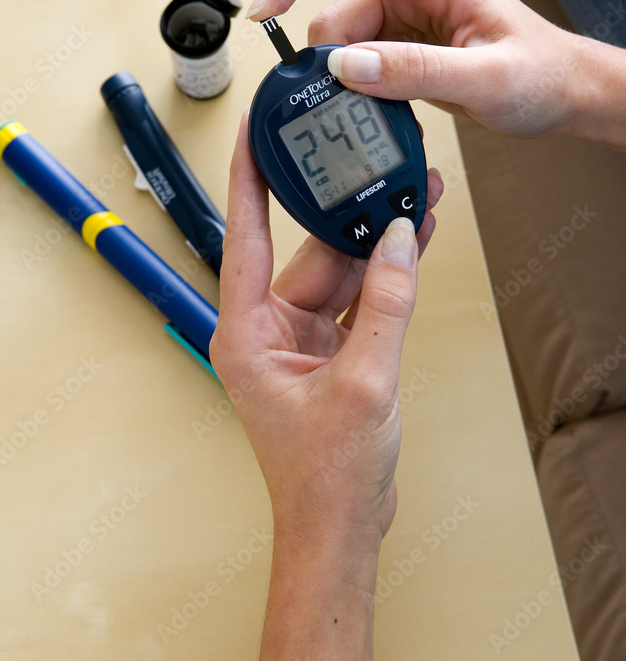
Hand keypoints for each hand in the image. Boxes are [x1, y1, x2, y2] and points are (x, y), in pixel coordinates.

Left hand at [209, 113, 442, 546]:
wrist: (340, 529)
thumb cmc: (327, 475)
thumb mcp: (364, 381)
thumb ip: (385, 304)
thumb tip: (400, 239)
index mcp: (246, 332)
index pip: (245, 236)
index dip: (248, 178)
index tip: (253, 130)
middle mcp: (266, 330)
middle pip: (308, 252)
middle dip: (349, 212)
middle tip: (379, 166)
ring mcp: (298, 341)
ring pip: (338, 274)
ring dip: (375, 244)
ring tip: (414, 197)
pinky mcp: (329, 354)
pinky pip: (356, 302)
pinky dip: (383, 279)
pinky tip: (413, 244)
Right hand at [244, 0, 591, 138]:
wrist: (563, 94)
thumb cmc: (541, 73)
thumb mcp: (484, 76)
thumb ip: (415, 70)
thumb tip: (348, 66)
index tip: (266, 9)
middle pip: (334, 7)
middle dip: (326, 56)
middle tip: (344, 100)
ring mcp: (404, 17)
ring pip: (342, 43)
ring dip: (347, 81)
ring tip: (384, 110)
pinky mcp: (402, 46)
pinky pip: (360, 63)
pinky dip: (359, 90)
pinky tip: (386, 110)